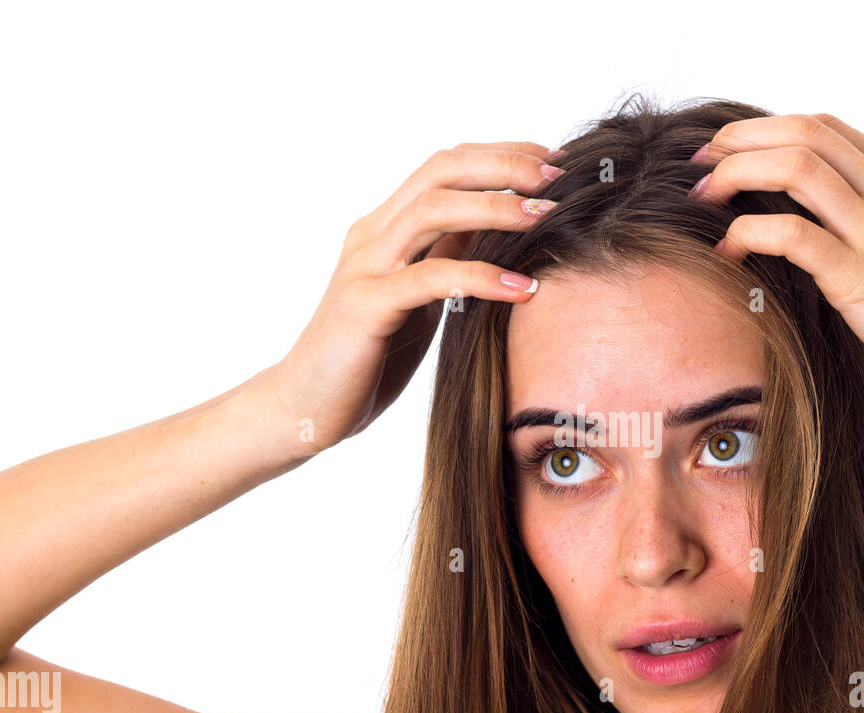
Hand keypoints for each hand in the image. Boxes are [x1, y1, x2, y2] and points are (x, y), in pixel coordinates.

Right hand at [257, 141, 564, 453]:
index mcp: (386, 228)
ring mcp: (366, 268)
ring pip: (432, 211)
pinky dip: (481, 276)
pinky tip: (525, 289)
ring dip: (495, 207)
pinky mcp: (366, 307)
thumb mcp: (419, 299)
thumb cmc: (368, 357)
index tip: (552, 161)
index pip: (445, 166)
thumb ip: (446, 259)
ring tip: (546, 217)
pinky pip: (430, 279)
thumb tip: (498, 233)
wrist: (305, 407)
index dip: (500, 155)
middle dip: (504, 166)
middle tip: (557, 175)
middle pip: (440, 171)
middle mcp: (373, 236)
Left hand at [690, 113, 863, 422]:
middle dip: (741, 139)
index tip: (730, 150)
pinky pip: (794, 236)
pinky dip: (749, 232)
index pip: (828, 127)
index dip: (768, 129)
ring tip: (705, 195)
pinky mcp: (863, 280)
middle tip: (703, 162)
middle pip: (806, 133)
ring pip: (796, 170)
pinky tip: (728, 249)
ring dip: (738, 173)